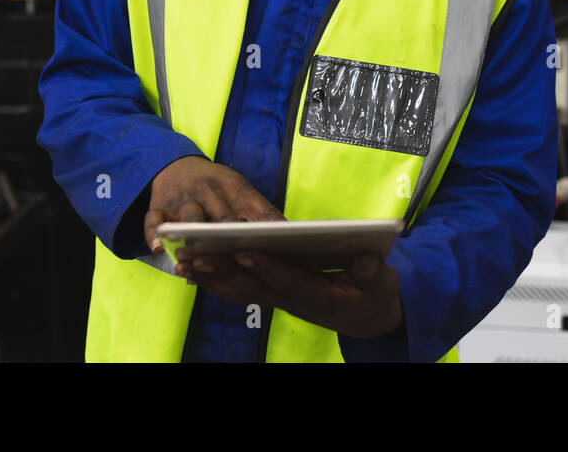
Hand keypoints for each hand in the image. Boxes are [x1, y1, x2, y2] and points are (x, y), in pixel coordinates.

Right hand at [144, 156, 283, 276]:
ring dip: (195, 238)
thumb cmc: (215, 186)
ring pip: (190, 219)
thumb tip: (288, 235)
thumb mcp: (239, 189)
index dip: (267, 228)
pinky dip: (156, 235)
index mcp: (234, 187)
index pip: (255, 208)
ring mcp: (183, 200)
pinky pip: (154, 221)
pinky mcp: (159, 207)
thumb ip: (260, 212)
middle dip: (232, 239)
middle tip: (243, 259)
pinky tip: (161, 249)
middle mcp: (209, 191)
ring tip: (200, 257)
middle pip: (222, 219)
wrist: (175, 164)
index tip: (278, 246)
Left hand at [175, 248, 403, 339]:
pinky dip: (216, 280)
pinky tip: (195, 270)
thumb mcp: (383, 283)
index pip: (289, 281)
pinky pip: (240, 289)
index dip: (267, 267)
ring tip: (184, 262)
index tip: (245, 250)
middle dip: (224, 270)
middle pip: (254, 286)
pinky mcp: (274, 294)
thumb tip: (366, 262)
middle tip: (196, 256)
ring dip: (212, 277)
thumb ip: (373, 273)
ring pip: (241, 290)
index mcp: (320, 295)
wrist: (367, 316)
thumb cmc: (375, 295)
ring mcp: (280, 300)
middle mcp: (293, 301)